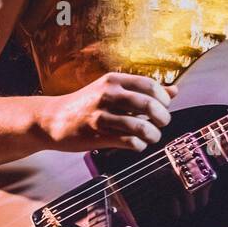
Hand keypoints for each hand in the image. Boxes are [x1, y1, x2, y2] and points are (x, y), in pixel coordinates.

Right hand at [37, 72, 176, 152]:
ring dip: (153, 135)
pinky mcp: (96, 136)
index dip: (163, 98)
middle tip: (162, 124)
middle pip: (148, 105)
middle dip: (162, 118)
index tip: (164, 107)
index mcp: (113, 80)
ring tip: (152, 137)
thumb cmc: (87, 104)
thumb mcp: (112, 90)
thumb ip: (143, 91)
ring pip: (140, 127)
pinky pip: (128, 142)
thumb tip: (175, 91)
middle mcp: (107, 95)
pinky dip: (139, 146)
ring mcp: (101, 116)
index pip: (149, 85)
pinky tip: (137, 145)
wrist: (52, 119)